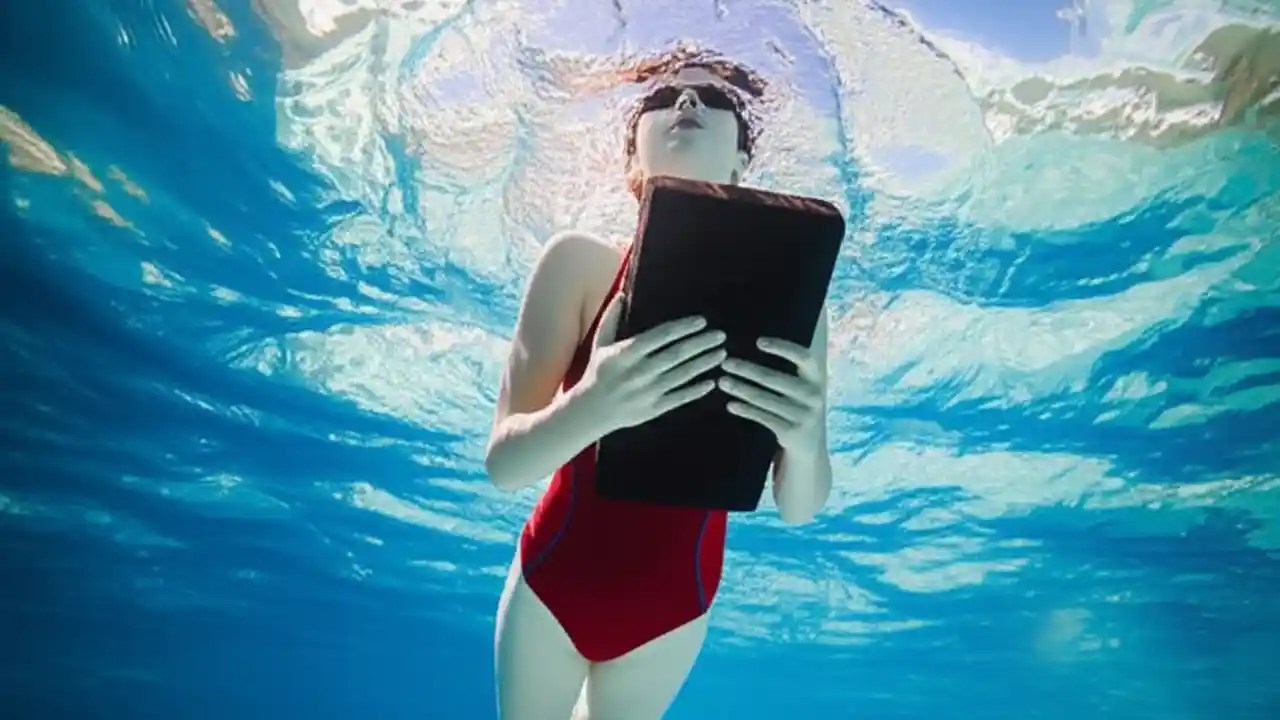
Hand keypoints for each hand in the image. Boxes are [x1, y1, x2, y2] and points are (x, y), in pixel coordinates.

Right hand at [578, 292, 726, 432]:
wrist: (590, 410)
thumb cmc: (597, 372)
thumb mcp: (600, 344)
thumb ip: (611, 318)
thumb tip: (621, 293)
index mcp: (626, 353)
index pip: (660, 336)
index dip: (683, 327)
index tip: (702, 321)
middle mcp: (639, 371)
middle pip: (676, 354)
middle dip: (701, 344)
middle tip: (721, 335)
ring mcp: (648, 392)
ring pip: (681, 375)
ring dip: (704, 364)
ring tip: (722, 353)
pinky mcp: (653, 409)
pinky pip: (679, 398)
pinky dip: (696, 390)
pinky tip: (711, 382)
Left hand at [717, 337, 825, 450]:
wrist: (809, 448)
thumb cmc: (798, 409)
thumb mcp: (802, 389)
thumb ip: (788, 372)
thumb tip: (755, 344)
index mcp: (818, 378)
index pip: (803, 357)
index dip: (782, 348)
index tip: (758, 342)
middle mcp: (814, 396)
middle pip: (775, 379)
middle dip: (747, 370)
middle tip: (725, 363)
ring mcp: (804, 415)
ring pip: (765, 399)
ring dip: (740, 389)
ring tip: (722, 382)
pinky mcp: (792, 432)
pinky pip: (763, 417)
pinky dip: (745, 410)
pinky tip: (731, 404)